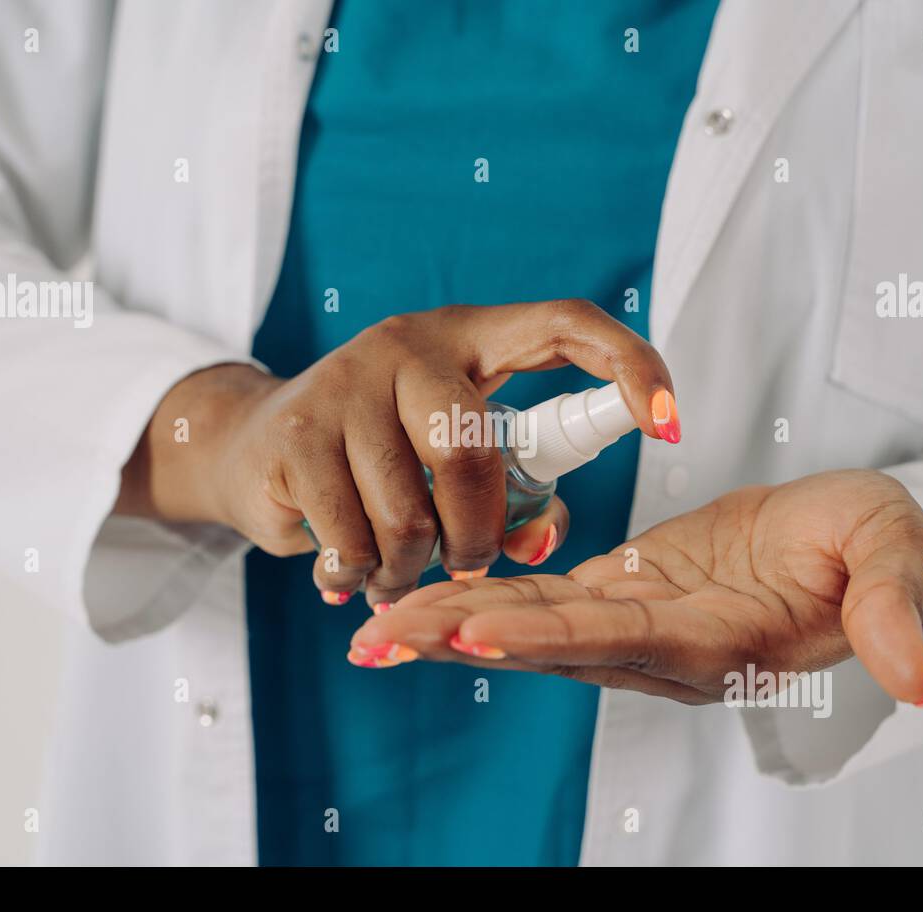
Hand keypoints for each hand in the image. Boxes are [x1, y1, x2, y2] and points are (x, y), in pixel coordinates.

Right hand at [114, 300, 678, 608]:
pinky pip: (353, 538)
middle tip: (465, 566)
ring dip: (410, 569)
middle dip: (477, 537)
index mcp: (467, 337)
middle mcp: (408, 345)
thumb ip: (512, 489)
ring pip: (411, 512)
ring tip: (395, 574)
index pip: (565, 323)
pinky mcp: (295, 434)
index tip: (672, 425)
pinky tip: (348, 572)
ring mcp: (344, 383)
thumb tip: (537, 538)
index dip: (628, 367)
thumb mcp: (448, 453)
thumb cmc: (376, 456)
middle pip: (473, 451)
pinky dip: (361, 577)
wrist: (250, 443)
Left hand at [348, 469, 922, 705]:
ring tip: (369, 632)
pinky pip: (541, 598)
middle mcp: (665, 648)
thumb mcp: (898, 556)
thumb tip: (919, 676)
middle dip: (462, 640)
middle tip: (375, 641)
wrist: (847, 537)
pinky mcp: (622, 592)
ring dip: (451, 628)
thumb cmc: (875, 542)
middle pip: (550, 644)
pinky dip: (481, 600)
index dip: (546, 636)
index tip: (471, 630)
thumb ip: (893, 607)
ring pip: (533, 627)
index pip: (620, 640)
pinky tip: (424, 605)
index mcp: (720, 641)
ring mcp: (638, 624)